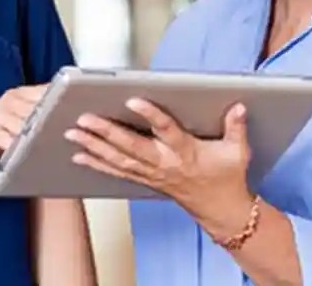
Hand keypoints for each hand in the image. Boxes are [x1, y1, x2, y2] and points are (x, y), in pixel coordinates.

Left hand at [66, 99, 254, 227]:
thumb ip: (236, 128)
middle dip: (106, 132)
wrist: (220, 210)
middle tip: (85, 118)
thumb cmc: (226, 178)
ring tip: (74, 132)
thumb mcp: (237, 152)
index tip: (133, 100)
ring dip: (94, 146)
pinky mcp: (145, 179)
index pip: (166, 130)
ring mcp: (152, 173)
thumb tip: (237, 106)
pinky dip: (97, 163)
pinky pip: (117, 172)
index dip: (149, 115)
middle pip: (131, 146)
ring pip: (118, 159)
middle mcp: (164, 163)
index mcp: (185, 152)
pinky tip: (79, 154)